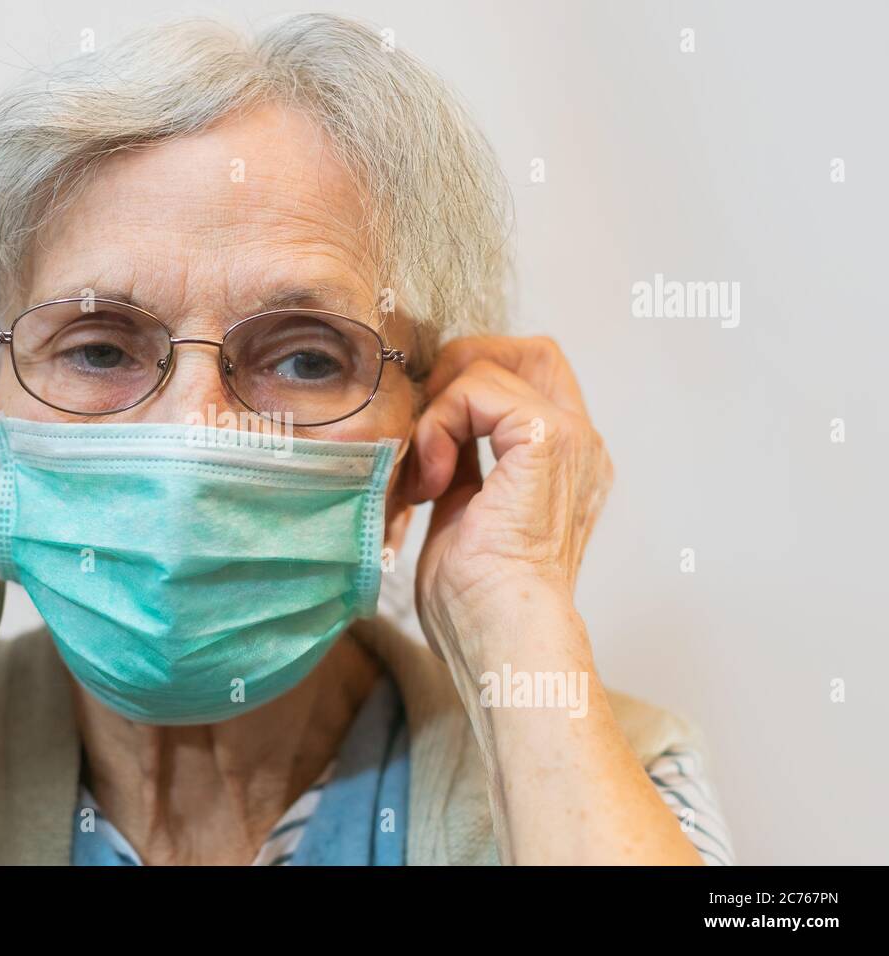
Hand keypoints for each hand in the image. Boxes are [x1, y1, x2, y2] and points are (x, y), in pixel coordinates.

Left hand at [402, 336, 612, 659]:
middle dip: (462, 369)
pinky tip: (433, 477)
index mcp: (563, 463)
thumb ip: (459, 466)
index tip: (428, 440)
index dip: (470, 384)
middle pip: (528, 351)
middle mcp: (578, 444)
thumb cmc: (477, 601)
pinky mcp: (546, 441)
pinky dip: (441, 422)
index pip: (528, 377)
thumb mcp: (462, 513)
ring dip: (440, 406)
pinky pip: (479, 388)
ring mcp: (569, 439)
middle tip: (425, 425)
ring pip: (495, 363)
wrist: (500, 635)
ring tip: (426, 469)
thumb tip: (428, 437)